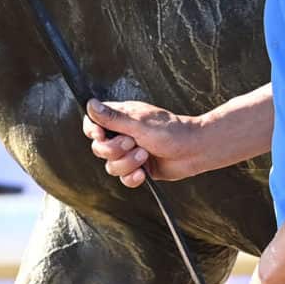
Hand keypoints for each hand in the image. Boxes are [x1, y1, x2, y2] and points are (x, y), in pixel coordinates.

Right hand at [84, 100, 205, 186]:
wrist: (194, 150)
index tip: (101, 135)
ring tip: (145, 155)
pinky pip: (123, 178)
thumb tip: (90, 104)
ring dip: (127, 163)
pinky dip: (132, 177)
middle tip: (133, 143)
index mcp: (121, 118)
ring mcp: (130, 153)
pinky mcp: (138, 168)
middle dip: (114, 150)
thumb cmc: (171, 131)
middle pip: (99, 148)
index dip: (93, 131)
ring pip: (110, 166)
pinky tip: (143, 173)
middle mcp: (123, 135)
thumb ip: (113, 117)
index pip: (93, 123)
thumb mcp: (139, 123)